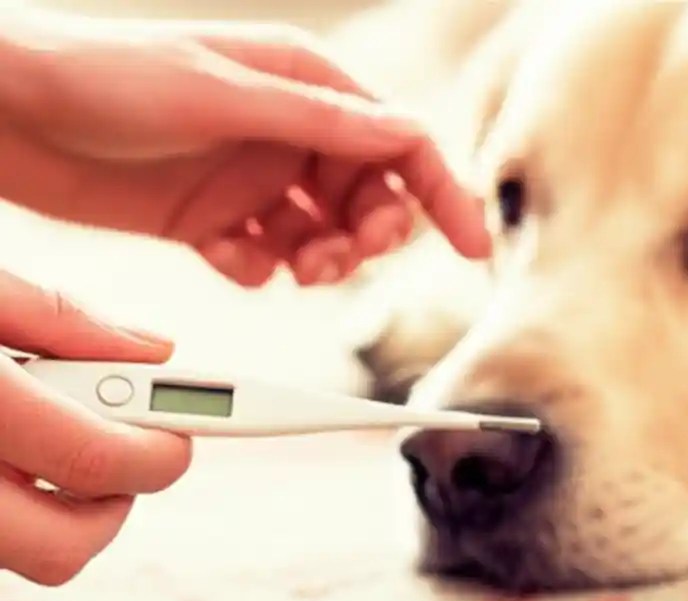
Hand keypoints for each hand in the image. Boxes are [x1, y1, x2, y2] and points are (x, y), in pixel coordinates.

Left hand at [0, 10, 490, 286]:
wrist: (3, 116)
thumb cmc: (99, 77)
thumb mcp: (217, 95)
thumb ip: (315, 119)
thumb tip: (405, 135)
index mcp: (302, 84)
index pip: (398, 142)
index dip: (442, 193)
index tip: (472, 246)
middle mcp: (285, 131)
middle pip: (368, 197)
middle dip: (370, 235)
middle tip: (341, 257)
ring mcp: (250, 177)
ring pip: (323, 234)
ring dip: (322, 260)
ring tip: (296, 268)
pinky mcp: (211, 218)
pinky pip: (264, 257)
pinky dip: (259, 268)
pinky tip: (229, 256)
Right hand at [0, 271, 191, 585]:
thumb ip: (55, 316)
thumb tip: (156, 351)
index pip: (99, 461)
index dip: (166, 449)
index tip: (188, 432)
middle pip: (67, 547)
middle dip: (116, 498)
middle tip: (118, 441)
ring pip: (31, 553)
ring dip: (63, 504)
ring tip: (43, 434)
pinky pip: (1, 536)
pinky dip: (20, 503)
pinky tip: (8, 450)